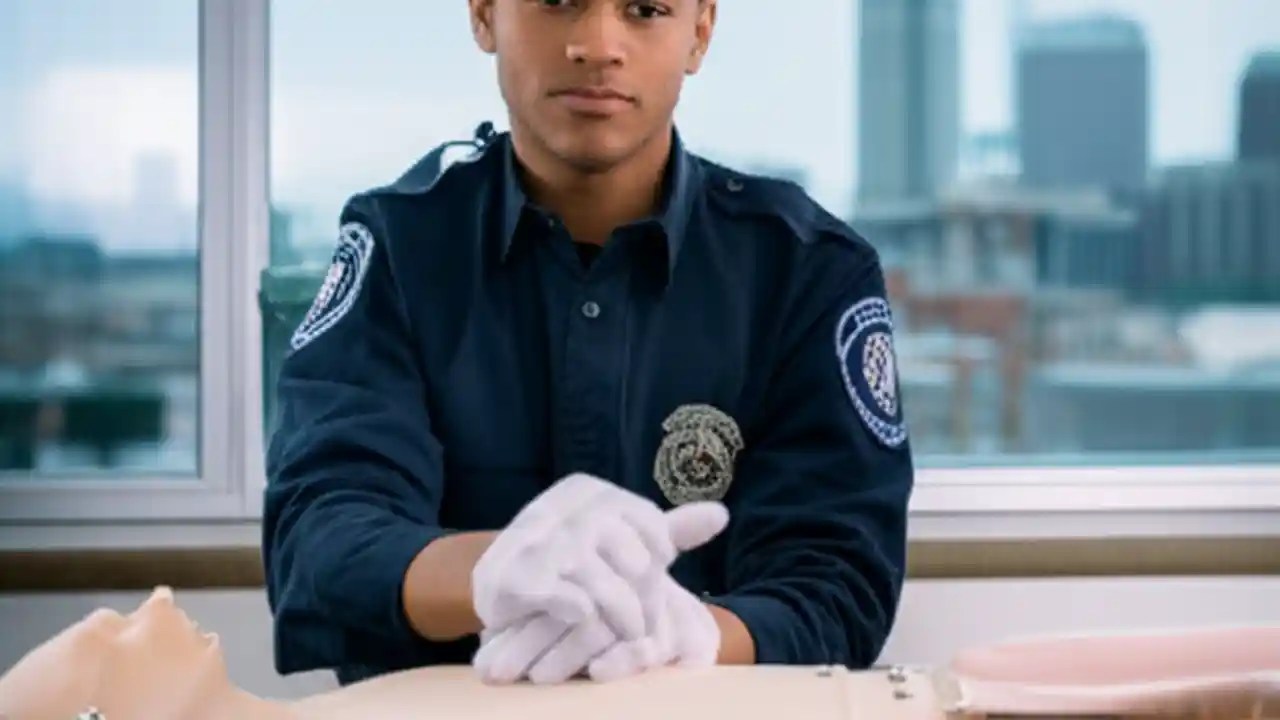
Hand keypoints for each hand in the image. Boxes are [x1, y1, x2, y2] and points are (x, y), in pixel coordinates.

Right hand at [472, 503, 727, 684]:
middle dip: (646, 601)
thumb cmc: (566, 558)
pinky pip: (578, 607)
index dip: (659, 567)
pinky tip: (585, 622)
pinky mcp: (524, 578)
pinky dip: (589, 621)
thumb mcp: (618, 535)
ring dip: (624, 622)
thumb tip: (722, 513)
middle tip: (642, 623)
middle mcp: (570, 509)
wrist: (496, 582)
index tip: (647, 584)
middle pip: (640, 565)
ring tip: (627, 634)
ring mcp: (546, 542)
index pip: (655, 532)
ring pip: (614, 591)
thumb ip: (670, 527)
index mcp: (592, 490)